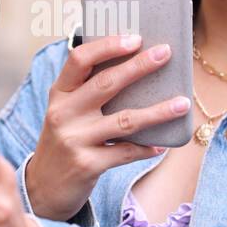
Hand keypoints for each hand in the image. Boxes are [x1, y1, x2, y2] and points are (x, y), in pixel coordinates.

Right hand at [25, 33, 189, 220]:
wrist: (43, 188)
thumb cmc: (65, 140)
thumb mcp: (67, 112)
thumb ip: (89, 91)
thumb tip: (137, 65)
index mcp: (59, 93)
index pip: (80, 59)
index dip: (108, 45)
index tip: (135, 38)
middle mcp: (63, 113)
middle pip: (106, 84)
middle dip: (140, 66)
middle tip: (166, 53)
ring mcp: (74, 140)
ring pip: (125, 120)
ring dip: (158, 111)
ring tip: (183, 103)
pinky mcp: (87, 165)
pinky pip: (125, 152)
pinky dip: (147, 147)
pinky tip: (163, 144)